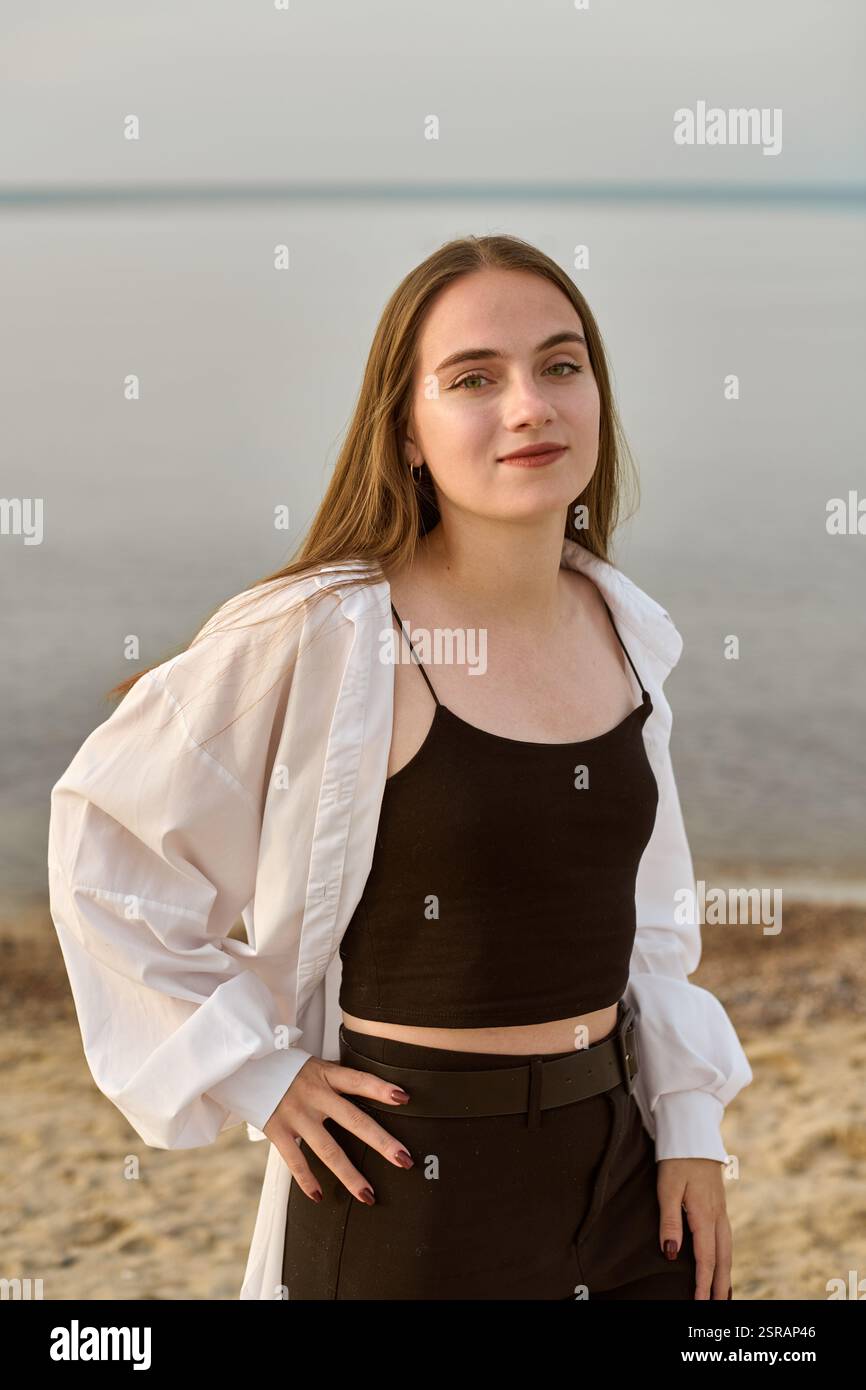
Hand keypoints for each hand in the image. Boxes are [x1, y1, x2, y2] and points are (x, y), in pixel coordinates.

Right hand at [261, 1056, 413, 1203]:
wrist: (240, 1066)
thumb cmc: (282, 1066)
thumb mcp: (311, 1064)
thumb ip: (334, 1078)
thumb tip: (365, 1086)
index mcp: (324, 1074)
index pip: (358, 1080)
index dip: (380, 1088)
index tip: (405, 1098)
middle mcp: (313, 1094)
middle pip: (354, 1120)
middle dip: (381, 1142)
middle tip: (405, 1160)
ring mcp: (295, 1113)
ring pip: (328, 1149)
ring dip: (350, 1175)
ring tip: (368, 1195)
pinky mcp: (276, 1129)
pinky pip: (295, 1160)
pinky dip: (307, 1180)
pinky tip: (320, 1197)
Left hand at [657, 1158, 732, 1299]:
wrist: (693, 1132)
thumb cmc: (677, 1159)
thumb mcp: (668, 1188)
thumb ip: (669, 1221)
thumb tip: (672, 1253)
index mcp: (705, 1214)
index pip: (706, 1258)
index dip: (703, 1283)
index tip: (700, 1302)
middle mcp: (717, 1215)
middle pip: (722, 1258)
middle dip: (721, 1285)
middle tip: (719, 1307)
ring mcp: (720, 1210)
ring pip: (727, 1249)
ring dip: (726, 1273)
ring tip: (724, 1293)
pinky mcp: (719, 1204)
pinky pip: (726, 1238)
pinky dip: (726, 1256)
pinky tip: (722, 1261)